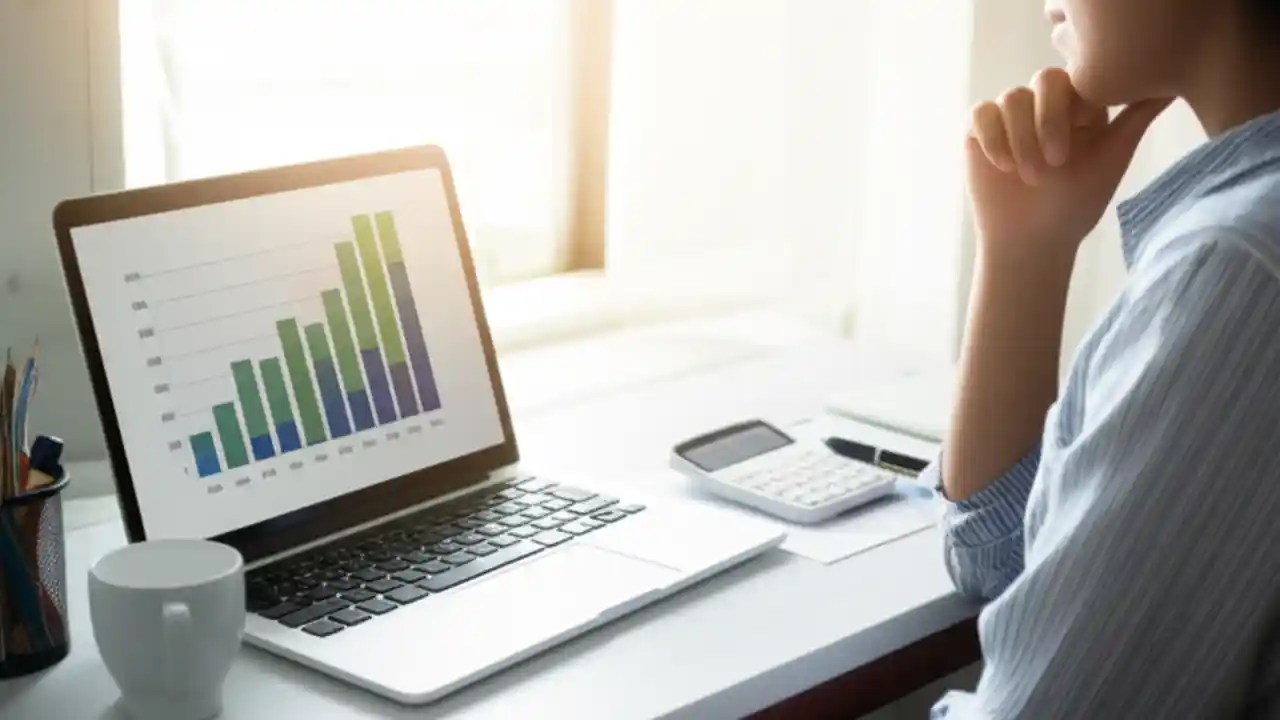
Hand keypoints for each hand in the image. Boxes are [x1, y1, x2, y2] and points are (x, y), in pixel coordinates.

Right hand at [967, 67, 1171, 261]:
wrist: (1032, 241)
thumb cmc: (1075, 204)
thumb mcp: (1113, 157)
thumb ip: (1136, 118)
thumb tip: (1174, 84)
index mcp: (1077, 105)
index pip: (1077, 77)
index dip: (1077, 105)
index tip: (1083, 139)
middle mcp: (1043, 105)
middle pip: (1043, 79)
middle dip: (1049, 121)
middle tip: (1056, 163)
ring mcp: (1009, 117)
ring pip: (1011, 98)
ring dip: (1022, 138)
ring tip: (1030, 176)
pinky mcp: (979, 132)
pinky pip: (981, 114)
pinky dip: (993, 139)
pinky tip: (1005, 167)